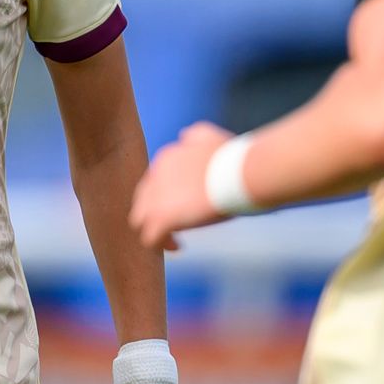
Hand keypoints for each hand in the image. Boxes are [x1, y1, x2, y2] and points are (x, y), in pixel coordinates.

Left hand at [129, 121, 236, 249]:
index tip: (183, 205)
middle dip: (156, 213)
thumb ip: (195, 136)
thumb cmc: (235, 158)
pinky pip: (150, 238)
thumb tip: (184, 136)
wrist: (243, 173)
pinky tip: (178, 247)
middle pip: (143, 200)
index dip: (165, 196)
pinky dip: (161, 244)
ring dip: (155, 230)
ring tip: (172, 241)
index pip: (154, 181)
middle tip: (176, 225)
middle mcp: (156, 175)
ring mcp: (157, 198)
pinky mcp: (163, 218)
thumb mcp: (211, 137)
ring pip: (140, 220)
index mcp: (167, 158)